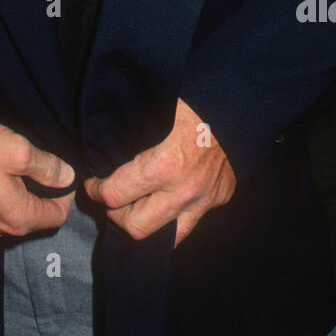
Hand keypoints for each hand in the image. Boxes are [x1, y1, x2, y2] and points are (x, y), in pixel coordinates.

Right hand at [0, 117, 75, 239]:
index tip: (64, 172)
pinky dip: (1, 194)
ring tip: (19, 165)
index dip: (67, 194)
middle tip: (43, 165)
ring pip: (12, 212)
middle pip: (35, 217)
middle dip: (44, 194)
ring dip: (22, 193)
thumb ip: (47, 167)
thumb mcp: (19, 150)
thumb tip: (68, 177)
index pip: (58, 216)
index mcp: (18, 218)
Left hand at [83, 98, 235, 247]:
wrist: (243, 101)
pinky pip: (190, 221)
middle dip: (116, 215)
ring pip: (167, 239)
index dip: (96, 191)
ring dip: (146, 225)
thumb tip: (101, 138)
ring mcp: (206, 200)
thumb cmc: (196, 97)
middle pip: (135, 228)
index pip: (115, 195)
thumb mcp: (158, 107)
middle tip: (111, 199)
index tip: (92, 184)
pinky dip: (173, 217)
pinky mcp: (221, 200)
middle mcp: (184, 191)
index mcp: (164, 165)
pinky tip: (164, 201)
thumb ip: (130, 129)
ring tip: (135, 208)